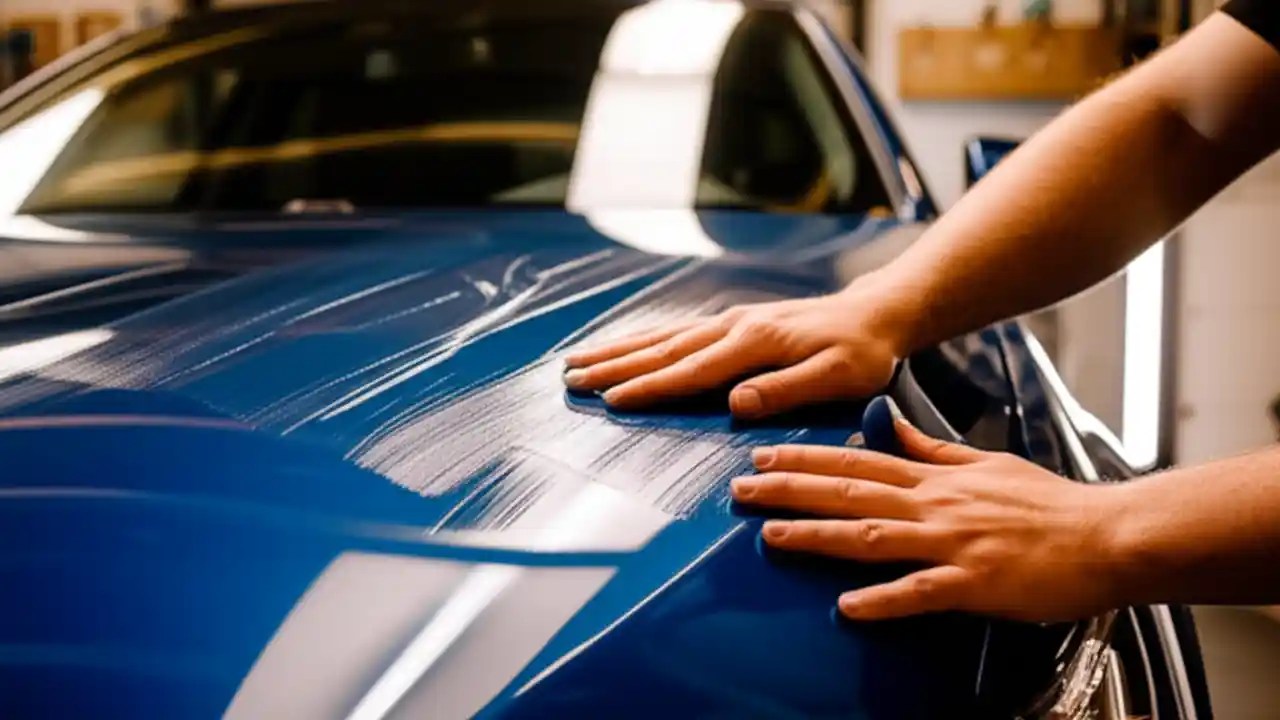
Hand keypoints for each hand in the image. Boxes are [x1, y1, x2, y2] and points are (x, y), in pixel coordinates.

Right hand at [563, 289, 902, 417]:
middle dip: (615, 365)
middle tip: (571, 378)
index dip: (650, 386)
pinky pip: (676, 331)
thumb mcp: (837, 377)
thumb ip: (785, 390)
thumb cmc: (862, 351)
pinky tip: (624, 347)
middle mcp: (734, 327)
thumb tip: (735, 405)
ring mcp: (730, 321)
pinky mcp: (733, 323)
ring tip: (579, 361)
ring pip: (662, 336)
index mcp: (754, 343)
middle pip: (663, 349)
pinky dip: (642, 339)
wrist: (875, 313)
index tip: (611, 400)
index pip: (691, 370)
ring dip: (619, 349)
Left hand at [730, 419, 1131, 622]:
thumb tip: (886, 421)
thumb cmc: (1048, 503)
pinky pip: (922, 592)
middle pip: (850, 494)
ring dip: (818, 536)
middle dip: (791, 489)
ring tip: (770, 535)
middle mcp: (935, 505)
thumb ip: (929, 446)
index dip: (805, 459)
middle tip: (741, 487)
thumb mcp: (983, 461)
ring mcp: (953, 543)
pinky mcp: (976, 582)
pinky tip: (848, 607)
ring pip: (873, 537)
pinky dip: (884, 599)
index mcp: (935, 478)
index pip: (856, 463)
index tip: (762, 455)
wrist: (1108, 534)